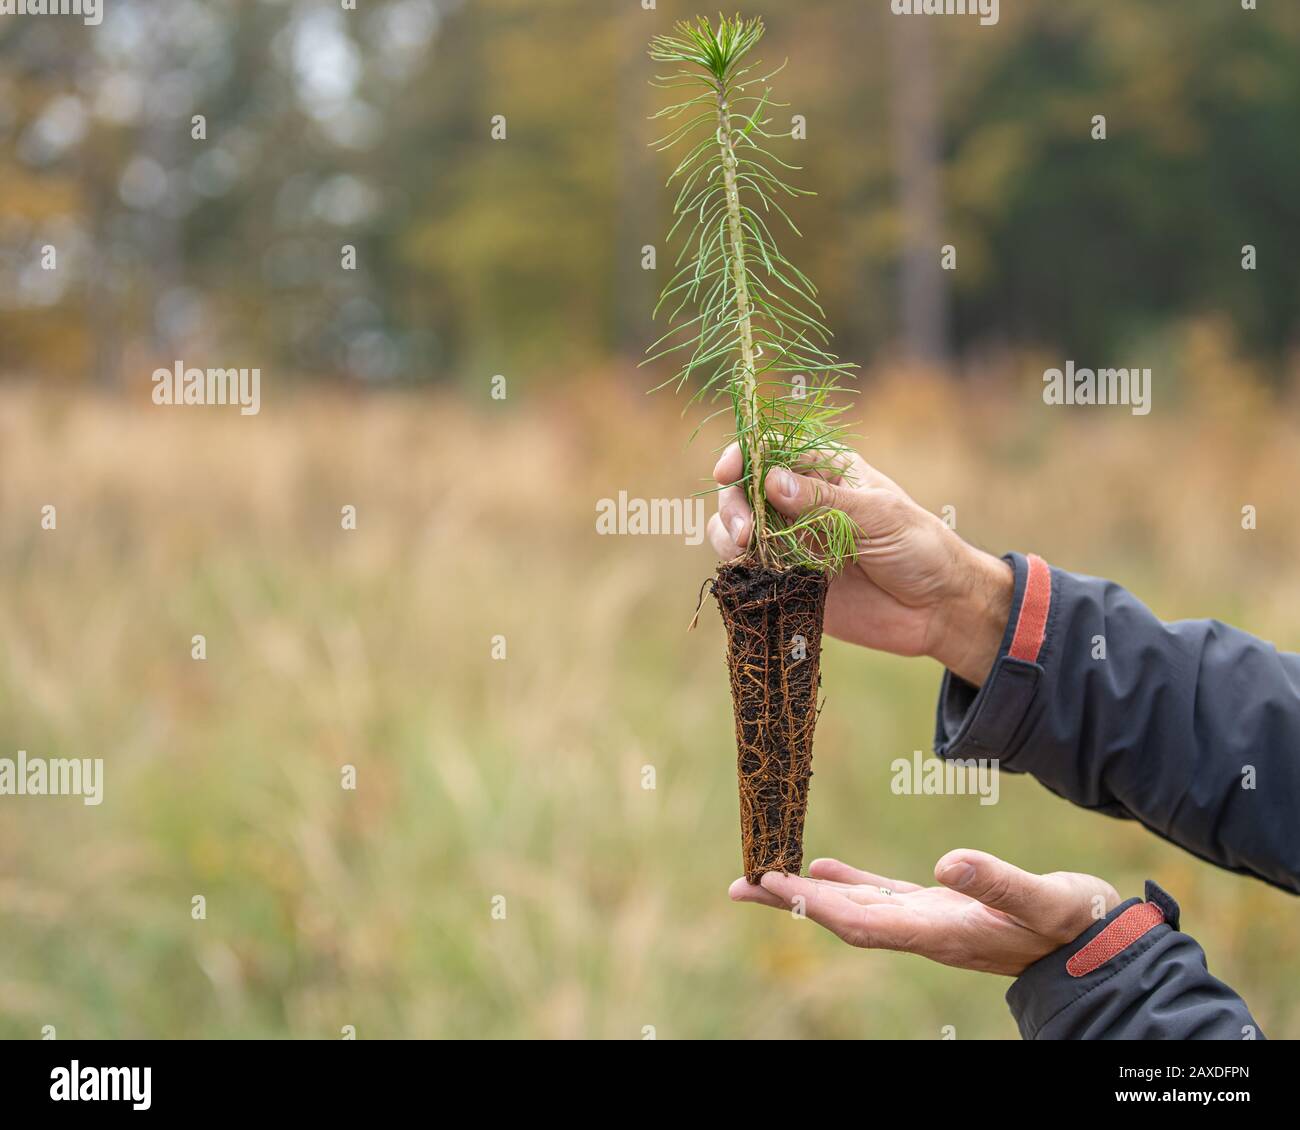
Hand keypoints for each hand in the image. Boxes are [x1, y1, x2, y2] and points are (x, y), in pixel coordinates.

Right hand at [706, 443, 1013, 685]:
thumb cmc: (920, 549)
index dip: (743, 456)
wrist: (937, 609)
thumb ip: (824, 501)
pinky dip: (737, 566)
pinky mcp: (789, 579)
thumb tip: (770, 481)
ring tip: (747, 552)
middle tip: (746, 533)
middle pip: (745, 489)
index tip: (726, 473)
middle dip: (734, 504)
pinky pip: (749, 567)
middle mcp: (802, 502)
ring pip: (737, 527)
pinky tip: (749, 571)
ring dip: (729, 535)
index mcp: (827, 472)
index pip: (772, 451)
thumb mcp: (879, 516)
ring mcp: (793, 541)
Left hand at [730, 851, 1120, 976]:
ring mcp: (931, 921)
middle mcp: (926, 931)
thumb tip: (947, 863)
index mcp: (942, 931)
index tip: (771, 883)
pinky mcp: (941, 908)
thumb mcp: (1045, 900)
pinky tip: (823, 868)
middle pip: (843, 918)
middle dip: (791, 901)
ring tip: (763, 875)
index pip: (863, 921)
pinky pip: (881, 897)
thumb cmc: (1079, 925)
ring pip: (855, 907)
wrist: (1102, 948)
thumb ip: (998, 883)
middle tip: (739, 885)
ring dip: (809, 892)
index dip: (814, 903)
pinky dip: (848, 883)